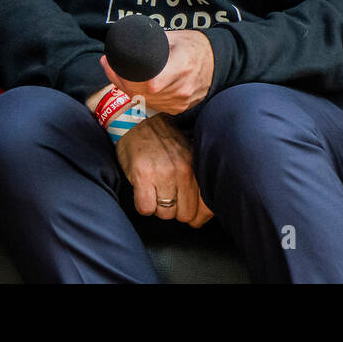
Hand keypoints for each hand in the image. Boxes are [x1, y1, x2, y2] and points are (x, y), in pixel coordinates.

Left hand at [101, 28, 213, 114]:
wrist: (219, 62)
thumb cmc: (195, 45)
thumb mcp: (175, 36)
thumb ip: (151, 40)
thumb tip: (125, 39)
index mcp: (182, 65)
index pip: (150, 82)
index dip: (126, 76)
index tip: (111, 62)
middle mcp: (183, 87)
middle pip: (141, 92)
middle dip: (119, 79)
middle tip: (108, 63)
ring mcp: (181, 101)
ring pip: (143, 100)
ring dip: (126, 88)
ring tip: (116, 72)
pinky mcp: (179, 108)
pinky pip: (152, 104)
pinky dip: (139, 96)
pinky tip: (133, 85)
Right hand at [114, 112, 213, 227]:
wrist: (137, 121)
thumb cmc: (162, 140)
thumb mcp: (186, 153)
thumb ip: (195, 176)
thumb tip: (204, 208)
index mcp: (195, 166)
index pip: (206, 204)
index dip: (199, 217)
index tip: (195, 220)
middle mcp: (182, 170)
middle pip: (184, 214)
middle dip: (176, 212)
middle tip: (168, 200)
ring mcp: (162, 173)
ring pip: (165, 213)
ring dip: (158, 208)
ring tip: (155, 192)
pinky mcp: (142, 176)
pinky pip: (146, 208)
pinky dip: (144, 206)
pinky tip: (144, 193)